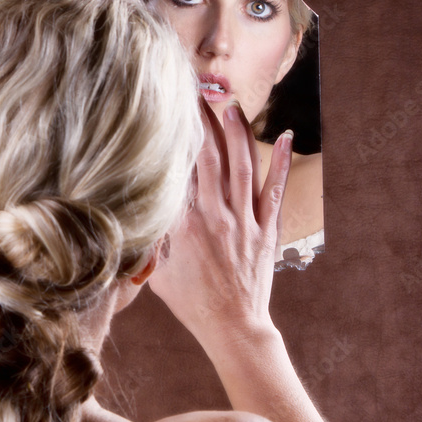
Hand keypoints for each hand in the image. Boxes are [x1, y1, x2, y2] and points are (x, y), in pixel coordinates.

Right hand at [148, 98, 292, 349]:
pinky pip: (275, 189)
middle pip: (211, 158)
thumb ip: (152, 238)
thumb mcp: (158, 272)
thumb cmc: (192, 303)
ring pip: (242, 165)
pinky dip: (278, 162)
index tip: (172, 114)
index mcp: (186, 226)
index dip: (178, 139)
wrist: (233, 327)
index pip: (181, 171)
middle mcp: (217, 217)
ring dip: (238, 132)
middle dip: (205, 121)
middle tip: (199, 95)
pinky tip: (282, 136)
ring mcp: (245, 221)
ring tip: (231, 105)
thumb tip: (138, 211)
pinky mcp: (266, 230)